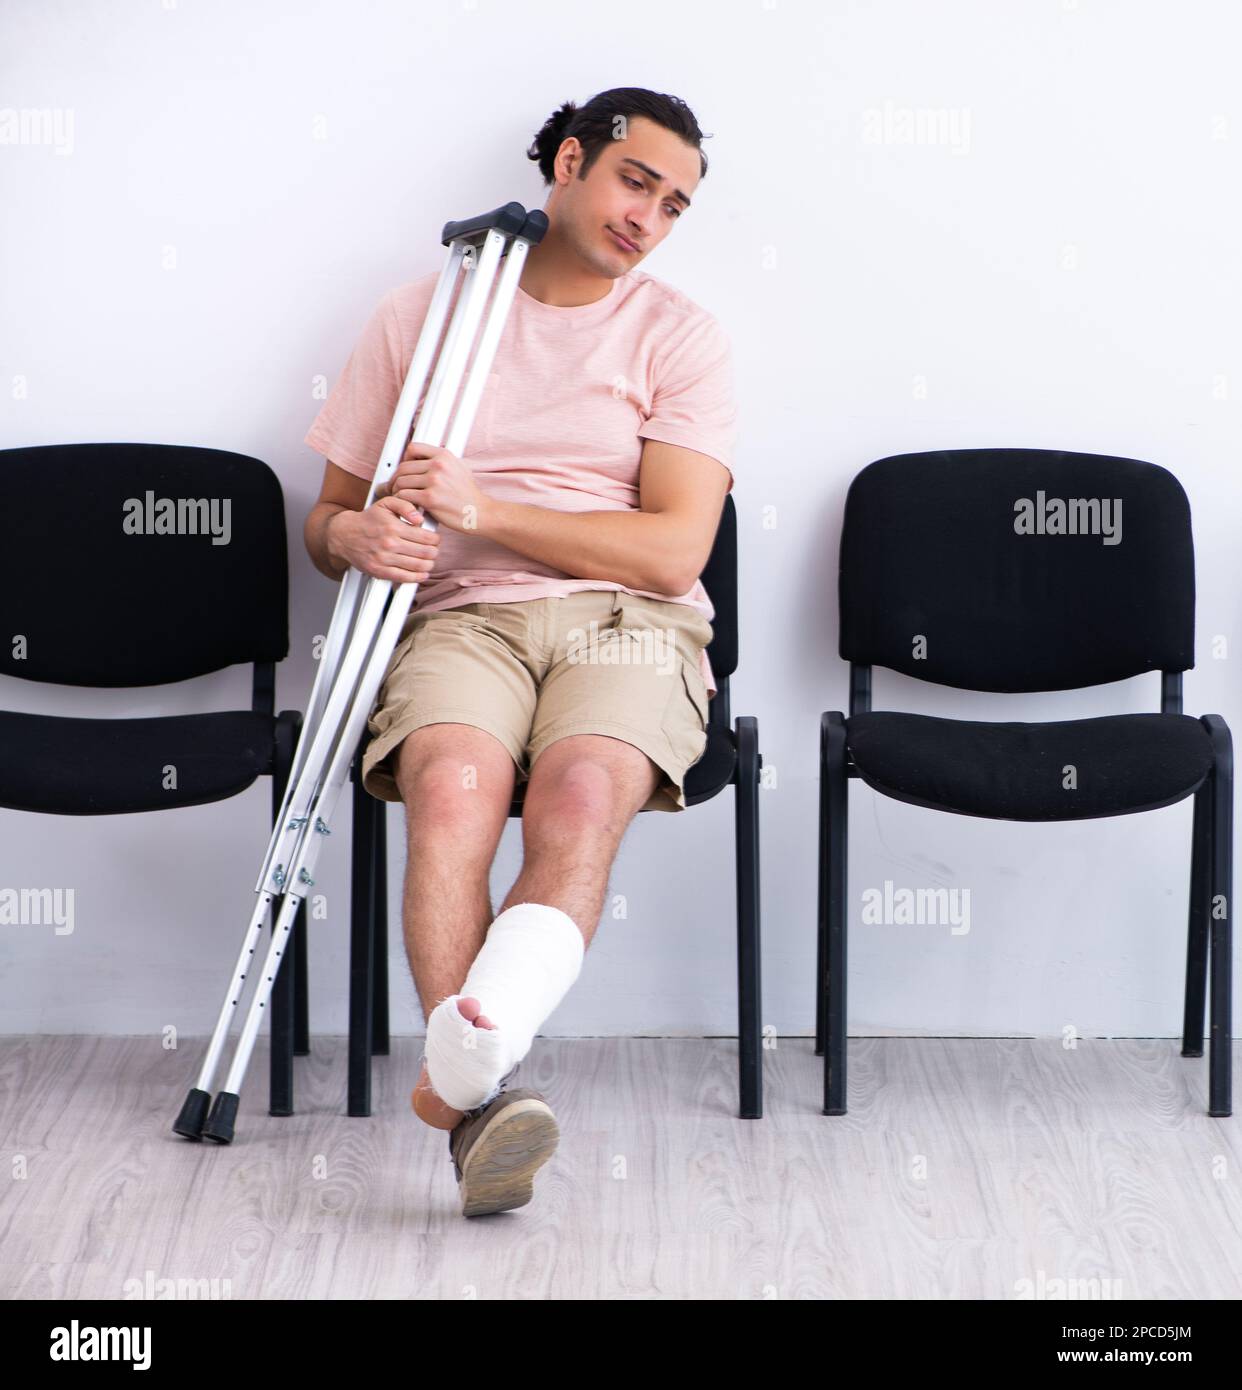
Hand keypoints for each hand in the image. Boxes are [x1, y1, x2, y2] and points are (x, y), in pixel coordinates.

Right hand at [326, 496, 440, 584]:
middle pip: (426, 553)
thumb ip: (405, 505)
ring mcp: (384, 559)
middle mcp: (389, 544)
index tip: (435, 539)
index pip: (427, 538)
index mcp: (393, 527)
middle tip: (433, 550)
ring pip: (418, 566)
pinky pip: (405, 578)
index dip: (435, 539)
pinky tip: (421, 573)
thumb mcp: (386, 503)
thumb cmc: (369, 519)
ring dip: (429, 565)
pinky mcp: (379, 571)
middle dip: (434, 552)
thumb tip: (419, 519)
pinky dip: (417, 577)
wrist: (344, 535)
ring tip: (429, 561)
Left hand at [384, 440, 487, 535]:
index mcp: (445, 456)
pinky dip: (401, 501)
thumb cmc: (469, 495)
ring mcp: (434, 481)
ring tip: (398, 496)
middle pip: (404, 466)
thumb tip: (423, 459)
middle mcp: (439, 465)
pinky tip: (405, 505)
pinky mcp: (430, 498)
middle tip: (394, 486)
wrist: (480, 513)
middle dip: (395, 478)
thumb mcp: (460, 468)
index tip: (403, 469)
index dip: (404, 458)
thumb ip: (441, 462)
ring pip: (401, 481)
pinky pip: (404, 495)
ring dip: (396, 490)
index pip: (413, 448)